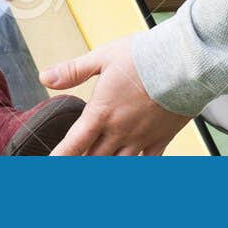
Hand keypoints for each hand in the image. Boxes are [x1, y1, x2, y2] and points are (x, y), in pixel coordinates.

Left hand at [42, 37, 191, 154]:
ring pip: (118, 166)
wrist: (181, 63)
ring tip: (97, 170)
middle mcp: (119, 131)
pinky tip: (131, 167)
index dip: (60, 157)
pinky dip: (137, 169)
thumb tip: (45, 77)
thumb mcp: (102, 57)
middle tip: (73, 167)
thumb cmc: (142, 57)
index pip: (75, 142)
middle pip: (94, 159)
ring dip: (106, 169)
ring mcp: (141, 138)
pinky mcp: (161, 139)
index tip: (50, 167)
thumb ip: (73, 71)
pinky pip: (147, 164)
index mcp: (102, 112)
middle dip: (82, 164)